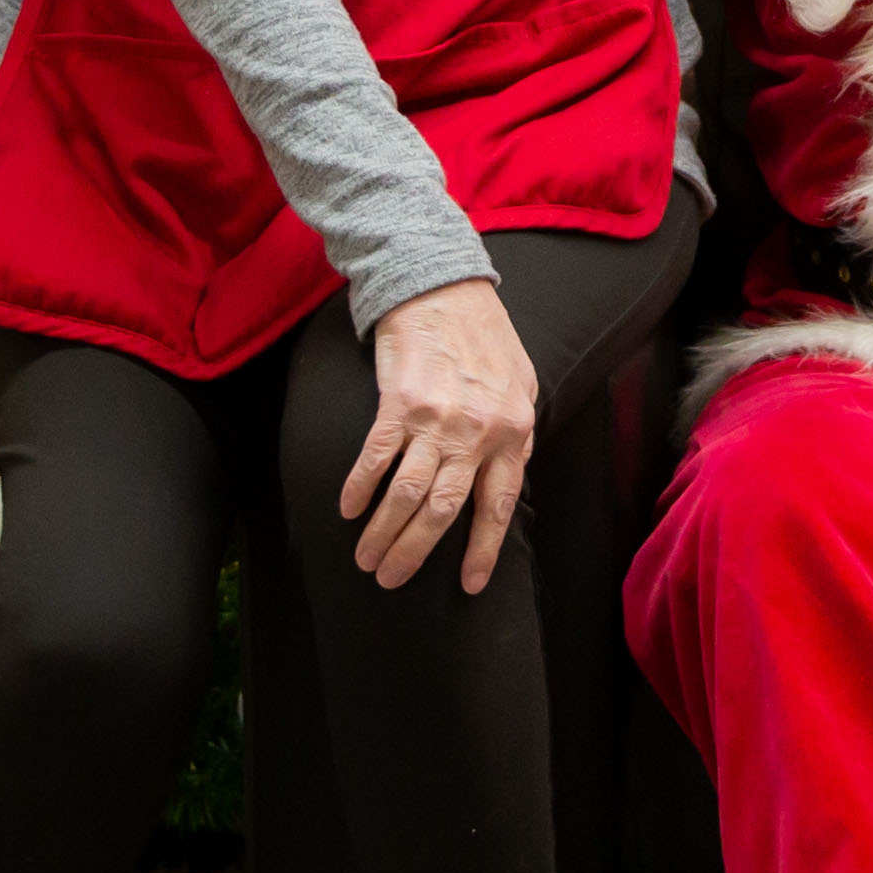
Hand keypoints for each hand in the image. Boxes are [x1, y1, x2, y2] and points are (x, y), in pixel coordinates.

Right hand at [345, 276, 538, 593]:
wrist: (443, 286)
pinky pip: (375, 458)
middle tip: (391, 580)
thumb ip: (518, 434)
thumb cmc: (485, 336)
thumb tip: (510, 478)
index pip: (497, 507)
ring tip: (366, 560)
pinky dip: (360, 490)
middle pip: (443, 511)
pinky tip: (348, 511)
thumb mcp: (523, 384)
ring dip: (383, 534)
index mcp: (512, 432)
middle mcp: (476, 432)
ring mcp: (435, 419)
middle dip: (415, 553)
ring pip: (407, 495)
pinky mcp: (397, 403)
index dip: (482, 551)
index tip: (470, 585)